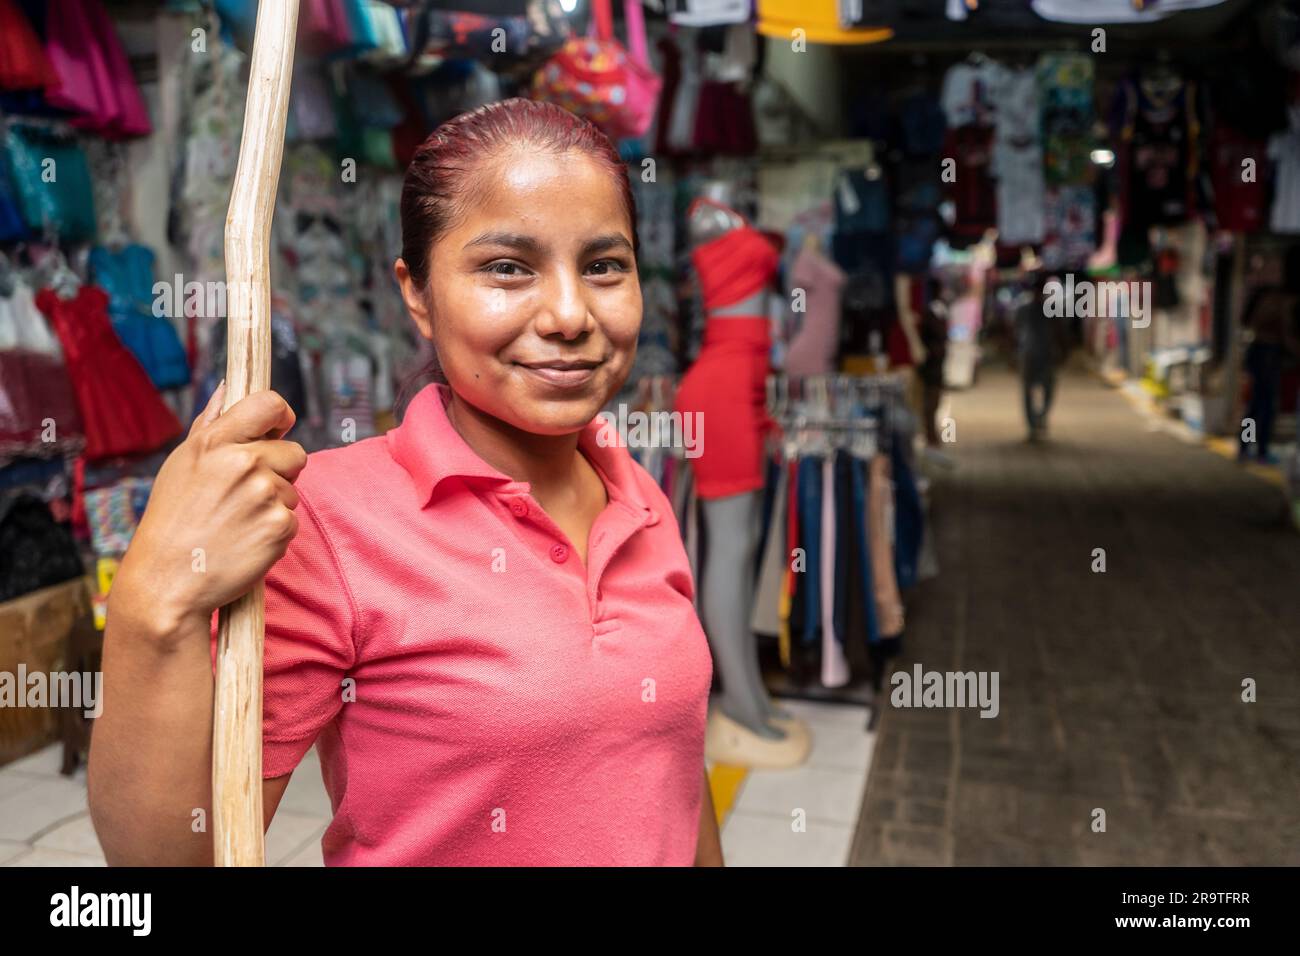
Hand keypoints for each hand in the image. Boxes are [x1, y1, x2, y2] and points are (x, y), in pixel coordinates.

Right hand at [110, 383, 307, 643]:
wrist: (168, 581)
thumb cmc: (172, 520)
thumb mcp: (182, 465)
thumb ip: (211, 424)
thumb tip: (229, 386)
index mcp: (215, 441)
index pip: (269, 403)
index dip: (281, 416)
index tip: (279, 429)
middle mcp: (242, 461)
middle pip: (294, 453)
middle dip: (279, 472)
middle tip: (244, 497)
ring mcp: (264, 493)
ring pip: (292, 490)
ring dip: (274, 505)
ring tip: (237, 523)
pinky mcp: (279, 525)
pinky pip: (292, 521)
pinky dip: (275, 533)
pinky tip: (245, 542)